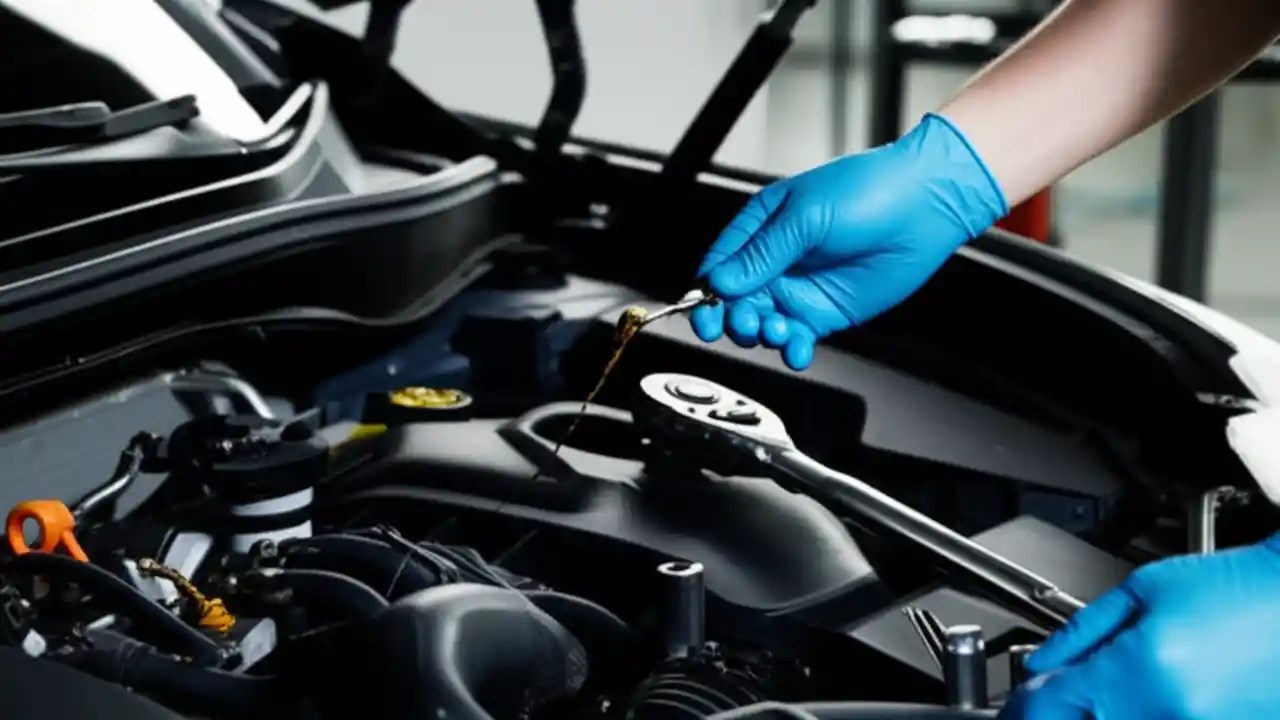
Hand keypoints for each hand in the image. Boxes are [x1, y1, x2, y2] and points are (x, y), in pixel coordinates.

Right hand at [691, 113, 1006, 369]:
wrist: (925, 206)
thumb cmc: (868, 192)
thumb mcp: (805, 217)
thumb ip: (762, 254)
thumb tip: (720, 282)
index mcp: (761, 227)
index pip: (719, 264)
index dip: (706, 291)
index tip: (704, 310)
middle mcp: (775, 262)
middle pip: (733, 301)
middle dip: (731, 318)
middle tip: (745, 323)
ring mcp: (798, 289)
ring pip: (762, 323)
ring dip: (762, 334)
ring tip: (778, 330)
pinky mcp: (823, 313)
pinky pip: (796, 338)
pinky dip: (792, 349)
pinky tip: (797, 349)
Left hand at [1001, 533, 1279, 718]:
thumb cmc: (1240, 589)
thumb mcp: (1145, 591)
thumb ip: (1084, 632)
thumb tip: (1043, 662)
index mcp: (1140, 673)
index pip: (1051, 703)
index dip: (1026, 701)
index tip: (1022, 696)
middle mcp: (1167, 715)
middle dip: (1062, 707)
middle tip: (1062, 687)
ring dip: (1103, 710)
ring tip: (1120, 679)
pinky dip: (1139, 714)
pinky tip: (1151, 694)